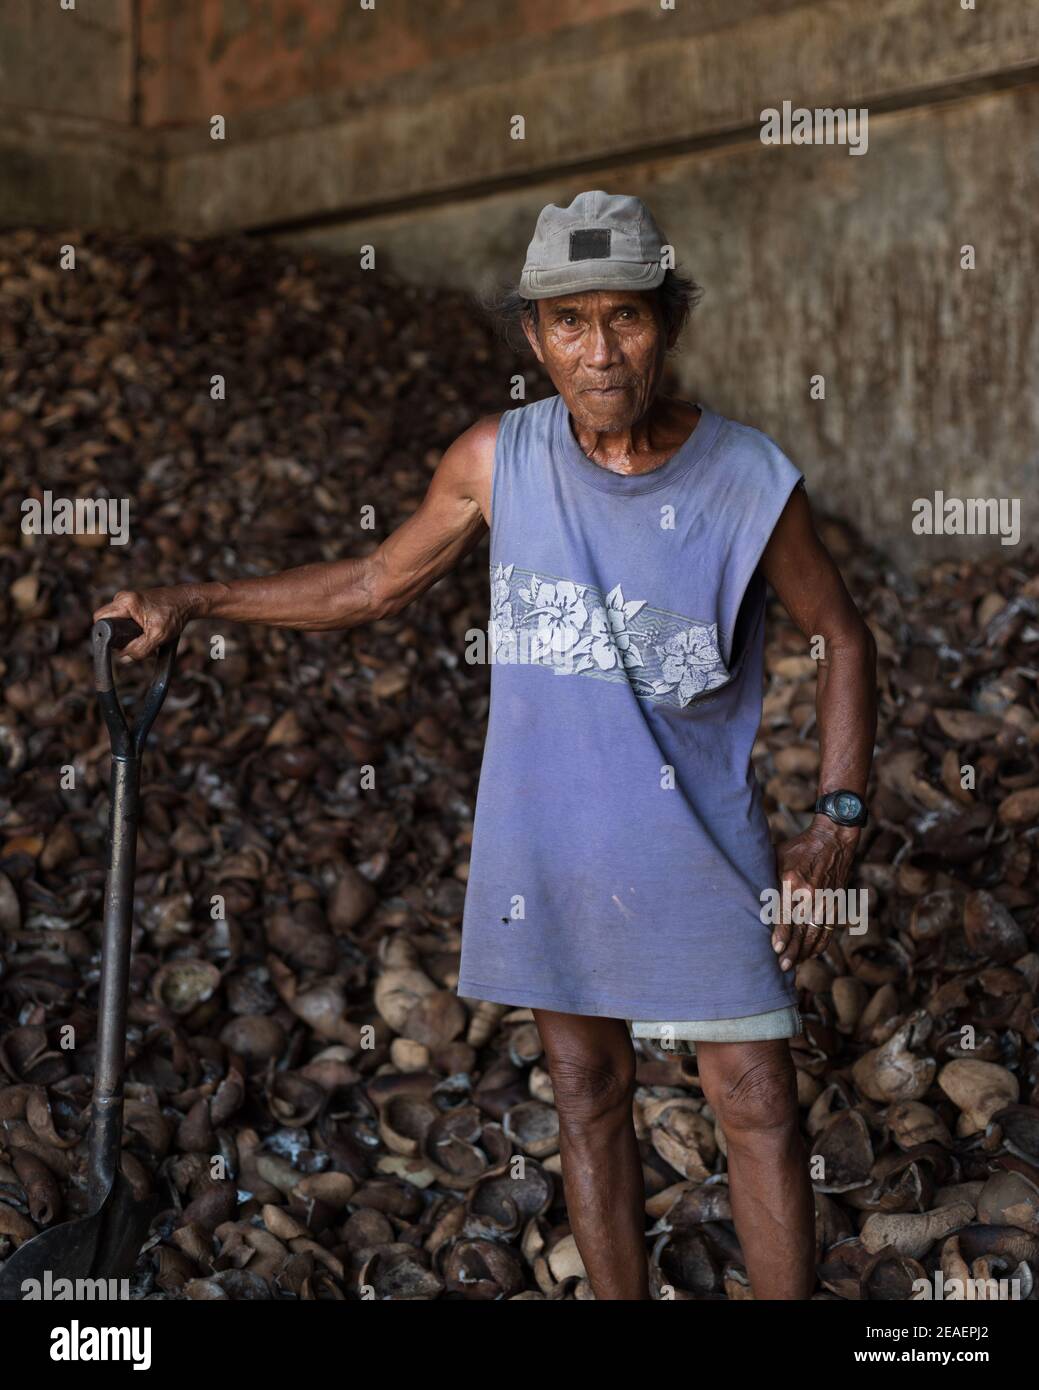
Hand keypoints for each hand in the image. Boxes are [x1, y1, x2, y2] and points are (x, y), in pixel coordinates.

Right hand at [93, 585, 201, 661]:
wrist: (188, 601)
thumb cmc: (175, 614)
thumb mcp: (158, 636)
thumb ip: (140, 649)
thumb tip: (125, 656)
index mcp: (125, 602)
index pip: (99, 620)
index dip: (105, 636)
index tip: (120, 645)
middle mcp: (122, 598)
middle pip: (108, 624)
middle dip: (120, 639)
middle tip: (137, 645)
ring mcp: (128, 601)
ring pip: (118, 625)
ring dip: (130, 638)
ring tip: (149, 641)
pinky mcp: (134, 605)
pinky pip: (127, 622)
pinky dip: (136, 632)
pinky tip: (150, 637)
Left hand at [771, 816, 858, 971]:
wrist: (833, 840)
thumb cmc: (798, 849)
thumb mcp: (776, 857)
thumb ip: (765, 877)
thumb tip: (747, 896)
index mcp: (792, 881)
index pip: (786, 912)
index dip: (782, 933)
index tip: (776, 949)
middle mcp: (810, 893)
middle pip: (801, 928)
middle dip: (792, 949)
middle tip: (782, 966)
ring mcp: (825, 900)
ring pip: (815, 932)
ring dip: (804, 951)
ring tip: (793, 965)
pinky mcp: (835, 904)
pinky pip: (828, 930)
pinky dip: (819, 944)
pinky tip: (811, 954)